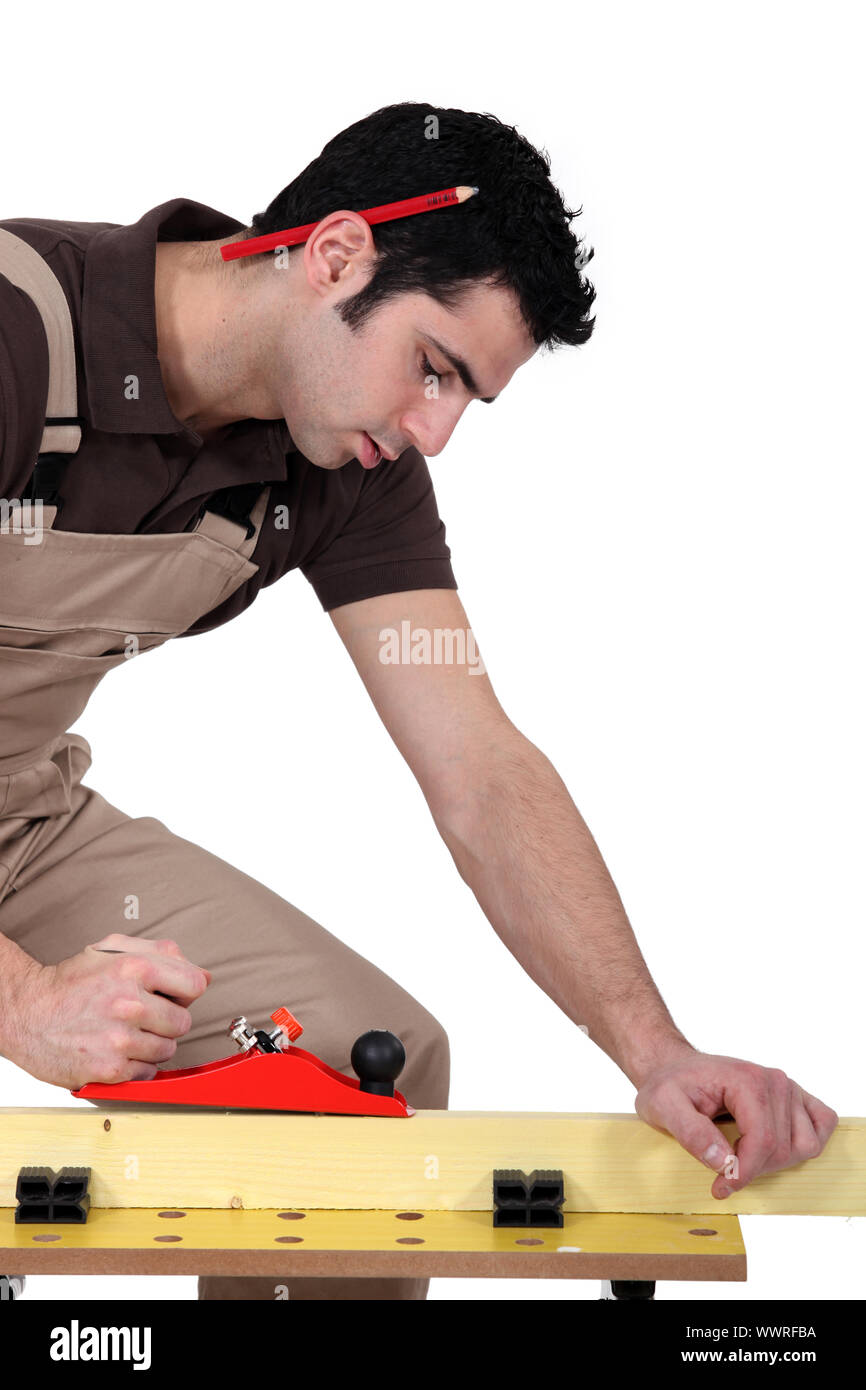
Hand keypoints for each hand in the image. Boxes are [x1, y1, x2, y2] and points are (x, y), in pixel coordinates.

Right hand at [10, 933, 211, 1090]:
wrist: (26, 1013)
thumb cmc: (70, 982)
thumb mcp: (112, 950)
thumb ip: (161, 953)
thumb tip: (202, 973)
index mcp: (135, 968)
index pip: (195, 985)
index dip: (184, 992)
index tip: (171, 996)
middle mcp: (130, 1003)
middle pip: (183, 1021)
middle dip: (167, 1020)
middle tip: (142, 1016)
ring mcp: (120, 1039)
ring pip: (168, 1049)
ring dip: (152, 1044)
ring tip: (125, 1033)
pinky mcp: (110, 1069)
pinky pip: (148, 1073)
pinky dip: (136, 1066)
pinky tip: (117, 1051)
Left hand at [633, 1050, 838, 1198]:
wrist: (674, 1068)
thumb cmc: (670, 1085)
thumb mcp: (663, 1106)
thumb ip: (691, 1134)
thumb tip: (724, 1162)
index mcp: (746, 1080)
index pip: (762, 1141)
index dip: (743, 1173)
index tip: (720, 1188)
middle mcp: (775, 1081)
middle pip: (782, 1148)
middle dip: (753, 1169)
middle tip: (723, 1169)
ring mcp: (788, 1087)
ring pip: (805, 1145)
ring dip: (776, 1161)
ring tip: (743, 1155)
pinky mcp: (795, 1096)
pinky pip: (822, 1124)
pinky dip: (802, 1144)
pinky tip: (772, 1147)